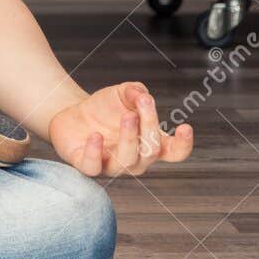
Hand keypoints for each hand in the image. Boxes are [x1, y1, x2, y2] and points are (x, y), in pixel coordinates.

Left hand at [48, 80, 193, 177]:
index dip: (183, 145)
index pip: (174, 152)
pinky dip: (95, 152)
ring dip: (129, 138)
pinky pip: (93, 166)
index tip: (185, 127)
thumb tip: (142, 96)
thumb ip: (135, 91)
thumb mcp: (122, 93)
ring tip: (127, 115)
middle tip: (143, 103)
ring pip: (127, 160)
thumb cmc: (105, 108)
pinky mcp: (88, 165)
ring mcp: (112, 165)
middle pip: (151, 151)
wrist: (73, 113)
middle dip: (150, 126)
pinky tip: (95, 135)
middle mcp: (135, 159)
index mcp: (149, 143)